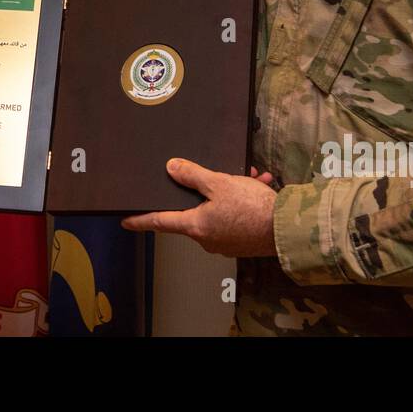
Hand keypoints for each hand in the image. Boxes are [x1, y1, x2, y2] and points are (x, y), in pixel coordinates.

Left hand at [121, 158, 277, 257]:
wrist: (287, 228)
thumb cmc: (253, 208)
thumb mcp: (219, 183)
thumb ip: (193, 175)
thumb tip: (172, 168)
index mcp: (196, 226)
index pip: (160, 221)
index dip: (140, 220)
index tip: (125, 220)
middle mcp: (207, 239)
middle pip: (194, 211)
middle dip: (205, 189)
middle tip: (218, 176)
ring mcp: (225, 242)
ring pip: (219, 210)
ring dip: (230, 192)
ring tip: (248, 178)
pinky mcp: (242, 241)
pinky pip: (235, 217)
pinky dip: (244, 200)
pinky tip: (258, 186)